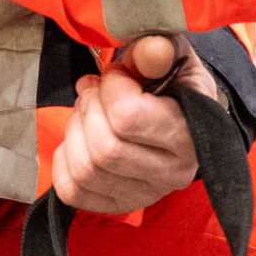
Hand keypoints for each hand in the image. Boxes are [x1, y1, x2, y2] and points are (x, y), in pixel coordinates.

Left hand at [54, 34, 220, 214]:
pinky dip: (65, 161)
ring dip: (75, 132)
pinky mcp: (120, 206)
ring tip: (86, 113)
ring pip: (85, 170)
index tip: (115, 74)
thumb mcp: (176, 60)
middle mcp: (172, 173)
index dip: (110, 87)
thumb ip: (159, 50)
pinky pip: (72, 191)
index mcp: (191, 135)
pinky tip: (79, 141)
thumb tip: (148, 49)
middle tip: (92, 91)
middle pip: (104, 149)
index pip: (128, 117)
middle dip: (87, 109)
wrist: (184, 122)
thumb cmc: (177, 88)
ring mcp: (145, 195)